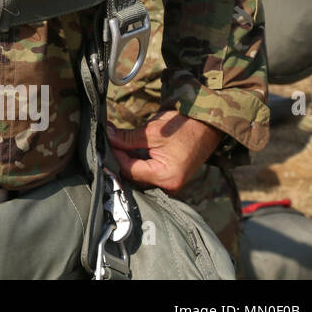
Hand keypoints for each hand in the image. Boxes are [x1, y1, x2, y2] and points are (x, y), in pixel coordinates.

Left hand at [107, 112, 223, 193]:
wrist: (208, 125)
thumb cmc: (185, 127)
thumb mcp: (152, 131)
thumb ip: (127, 137)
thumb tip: (107, 136)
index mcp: (166, 177)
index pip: (129, 169)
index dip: (114, 154)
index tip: (104, 139)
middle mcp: (168, 185)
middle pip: (132, 174)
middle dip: (118, 156)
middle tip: (106, 140)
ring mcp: (169, 183)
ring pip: (137, 173)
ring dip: (126, 158)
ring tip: (116, 142)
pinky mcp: (168, 176)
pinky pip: (146, 171)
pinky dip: (136, 160)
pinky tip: (127, 148)